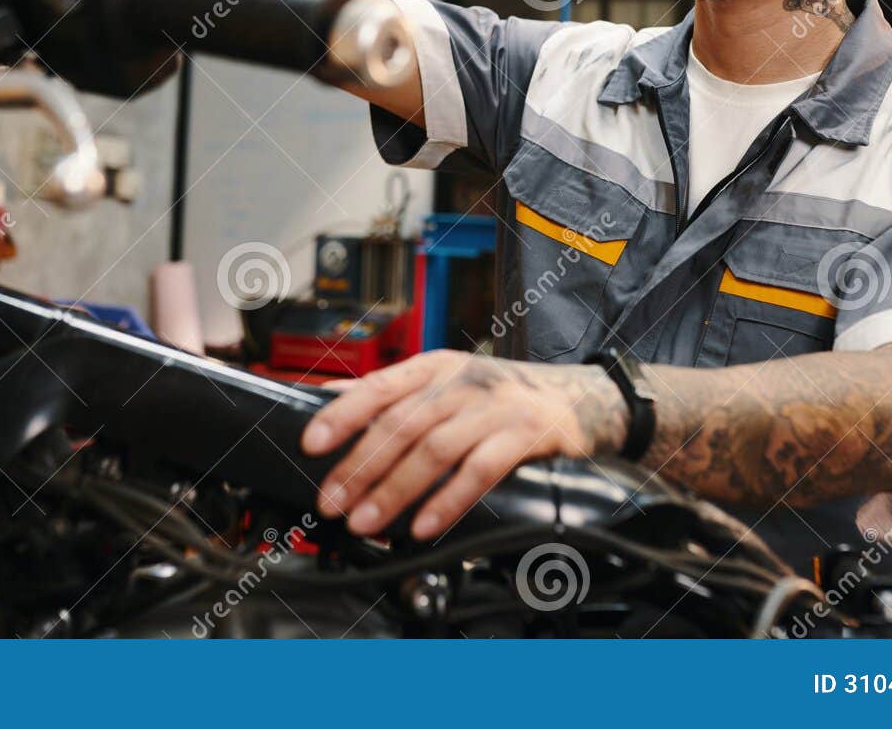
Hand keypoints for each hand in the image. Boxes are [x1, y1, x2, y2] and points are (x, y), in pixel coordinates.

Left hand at [300, 351, 625, 541]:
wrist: (579, 397)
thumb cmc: (501, 396)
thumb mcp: (448, 381)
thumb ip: (394, 394)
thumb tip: (331, 402)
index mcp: (436, 367)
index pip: (381, 386)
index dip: (343, 413)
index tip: (312, 443)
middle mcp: (462, 382)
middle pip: (402, 424)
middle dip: (360, 466)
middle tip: (331, 501)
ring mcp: (495, 408)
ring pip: (435, 449)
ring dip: (395, 490)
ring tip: (366, 521)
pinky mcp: (525, 436)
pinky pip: (480, 470)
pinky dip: (449, 500)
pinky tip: (425, 525)